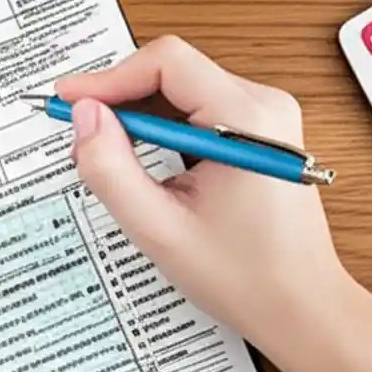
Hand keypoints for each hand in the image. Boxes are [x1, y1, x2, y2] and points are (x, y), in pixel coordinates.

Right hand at [56, 36, 349, 349]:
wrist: (302, 307)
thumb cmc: (246, 277)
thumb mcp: (160, 229)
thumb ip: (112, 169)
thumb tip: (84, 115)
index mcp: (248, 120)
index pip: (166, 63)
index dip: (109, 77)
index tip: (69, 101)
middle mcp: (264, 106)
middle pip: (173, 71)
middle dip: (120, 98)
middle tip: (81, 135)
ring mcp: (266, 117)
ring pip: (181, 89)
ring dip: (139, 114)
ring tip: (109, 156)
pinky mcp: (259, 132)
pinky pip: (198, 108)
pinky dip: (162, 126)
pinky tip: (141, 161)